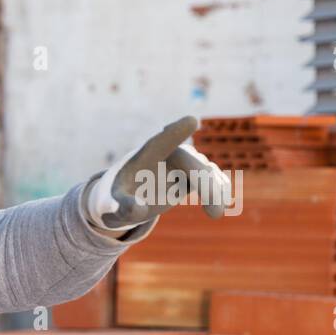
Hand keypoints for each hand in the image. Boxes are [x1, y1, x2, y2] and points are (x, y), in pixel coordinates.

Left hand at [85, 115, 231, 230]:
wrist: (122, 200)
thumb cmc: (114, 199)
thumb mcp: (111, 206)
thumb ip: (122, 207)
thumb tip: (139, 210)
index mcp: (145, 154)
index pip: (162, 140)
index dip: (176, 131)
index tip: (193, 121)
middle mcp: (168, 153)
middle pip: (192, 162)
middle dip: (205, 184)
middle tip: (214, 212)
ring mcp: (182, 162)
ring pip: (206, 171)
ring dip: (215, 190)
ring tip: (216, 213)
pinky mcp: (191, 173)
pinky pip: (210, 178)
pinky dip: (219, 189)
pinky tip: (224, 204)